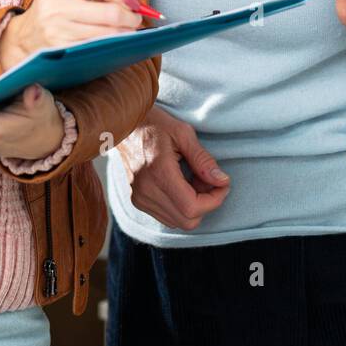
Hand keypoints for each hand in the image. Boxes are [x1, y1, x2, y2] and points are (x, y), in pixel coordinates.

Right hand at [0, 0, 143, 69]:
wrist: (25, 38)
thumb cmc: (57, 6)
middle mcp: (57, 7)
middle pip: (111, 12)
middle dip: (131, 16)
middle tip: (136, 17)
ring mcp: (60, 33)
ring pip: (109, 33)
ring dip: (126, 32)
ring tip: (128, 28)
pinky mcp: (64, 52)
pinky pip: (100, 47)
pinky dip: (114, 44)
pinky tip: (115, 39)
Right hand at [116, 105, 229, 229]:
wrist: (123, 125)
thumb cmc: (154, 124)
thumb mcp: (183, 133)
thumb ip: (203, 159)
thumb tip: (222, 180)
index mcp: (159, 173)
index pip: (192, 207)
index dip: (214, 200)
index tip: (222, 184)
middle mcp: (146, 191)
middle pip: (188, 221)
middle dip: (206, 204)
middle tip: (208, 180)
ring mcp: (140, 198)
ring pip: (178, 222)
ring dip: (193, 206)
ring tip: (193, 180)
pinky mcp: (137, 200)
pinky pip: (167, 216)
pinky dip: (180, 206)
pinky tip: (181, 185)